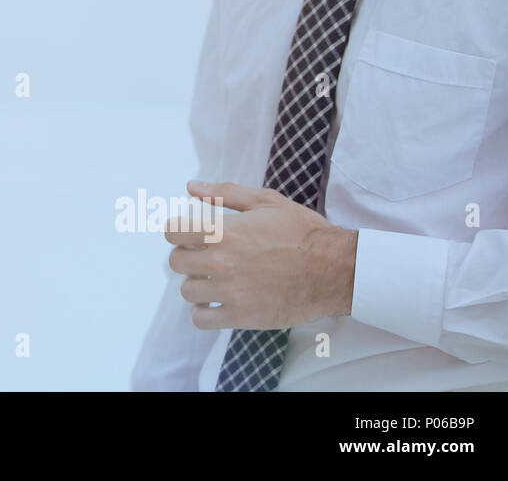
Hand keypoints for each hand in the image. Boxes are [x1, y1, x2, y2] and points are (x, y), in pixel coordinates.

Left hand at [165, 180, 357, 330]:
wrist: (335, 269)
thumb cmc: (302, 231)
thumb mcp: (266, 201)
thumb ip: (224, 193)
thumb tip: (191, 187)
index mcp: (223, 231)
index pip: (172, 231)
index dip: (180, 230)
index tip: (191, 233)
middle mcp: (221, 262)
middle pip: (176, 261)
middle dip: (188, 255)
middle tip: (207, 255)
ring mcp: (230, 292)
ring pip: (188, 290)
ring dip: (197, 283)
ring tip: (215, 278)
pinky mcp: (242, 316)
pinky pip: (201, 319)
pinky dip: (203, 311)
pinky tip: (216, 302)